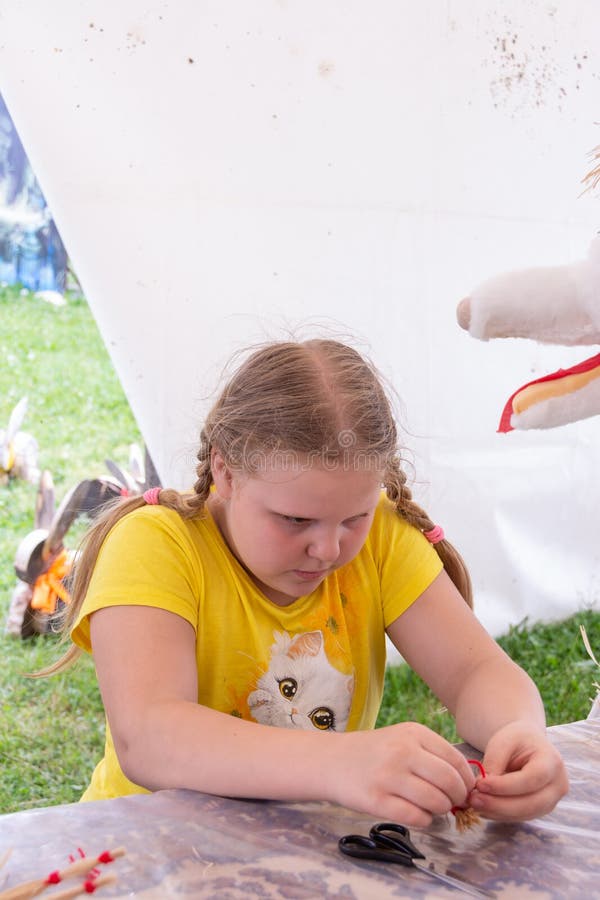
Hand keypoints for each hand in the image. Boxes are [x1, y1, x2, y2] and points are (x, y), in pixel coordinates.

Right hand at [330, 722, 475, 826]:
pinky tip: (417, 814)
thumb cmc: (375, 752)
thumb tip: (467, 784)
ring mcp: (388, 776)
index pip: (456, 760)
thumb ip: (433, 755)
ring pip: (436, 802)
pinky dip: (424, 820)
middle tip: (454, 803)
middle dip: (459, 798)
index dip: (467, 780)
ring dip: (441, 810)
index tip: (465, 790)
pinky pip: (416, 817)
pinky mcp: (376, 800)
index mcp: (413, 733)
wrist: (332, 760)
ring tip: (433, 807)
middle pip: (449, 782)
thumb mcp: (403, 739)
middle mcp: (402, 751)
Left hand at [468, 721, 568, 820]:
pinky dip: (500, 814)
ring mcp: (552, 800)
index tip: (480, 785)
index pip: (531, 779)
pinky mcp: (540, 810)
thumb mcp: (503, 742)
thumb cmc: (516, 740)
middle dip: (500, 805)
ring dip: (497, 812)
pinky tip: (483, 808)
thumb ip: (494, 763)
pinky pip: (520, 817)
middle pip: (531, 803)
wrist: (528, 745)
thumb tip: (482, 788)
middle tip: (474, 800)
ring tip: (474, 803)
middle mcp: (558, 785)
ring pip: (525, 814)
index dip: (505, 786)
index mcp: (552, 761)